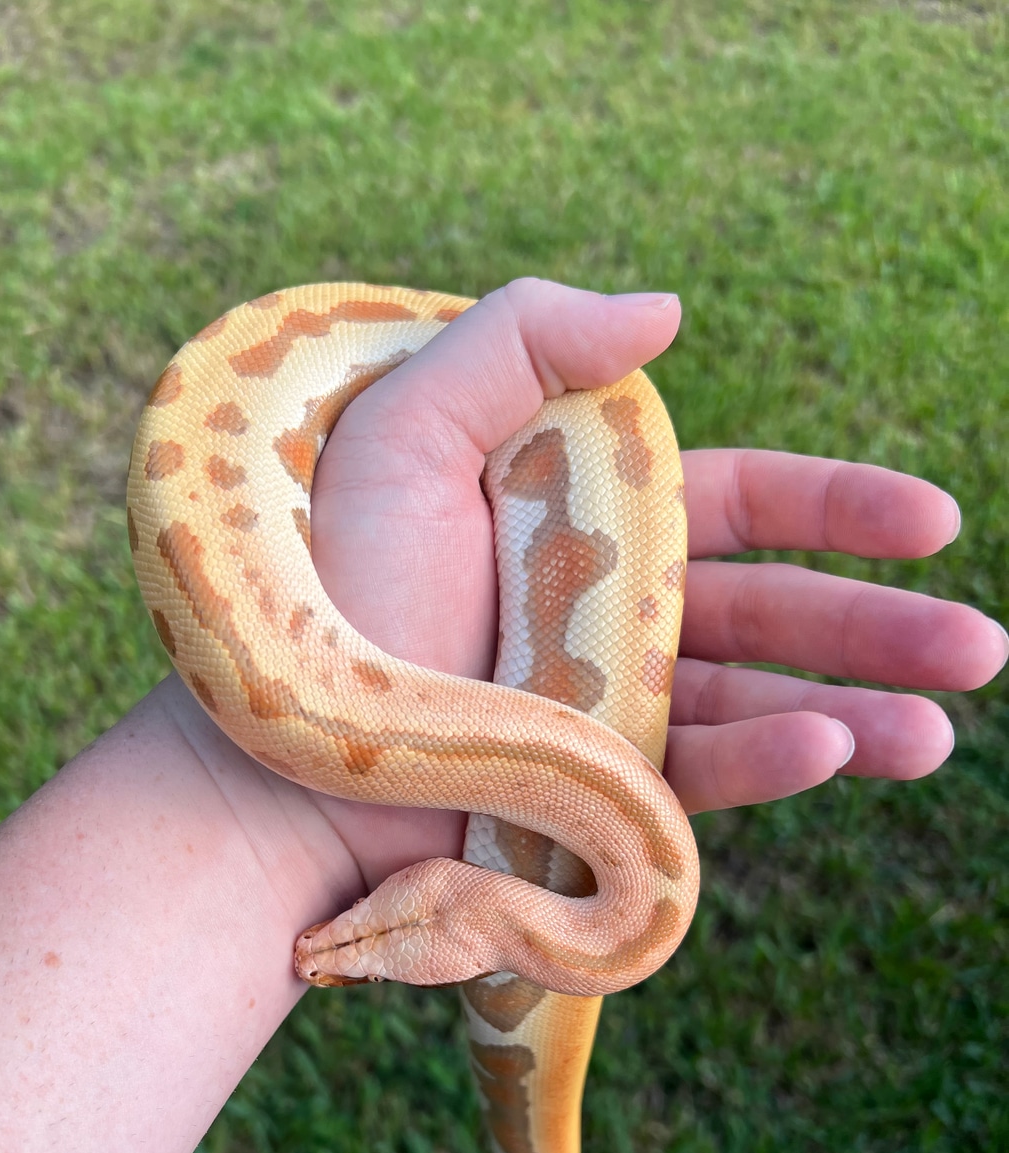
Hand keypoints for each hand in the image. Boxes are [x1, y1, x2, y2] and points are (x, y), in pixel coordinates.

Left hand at [300, 276, 1005, 887]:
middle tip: (983, 644)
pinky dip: (766, 761)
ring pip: (752, 699)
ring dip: (851, 711)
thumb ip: (522, 345)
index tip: (931, 522)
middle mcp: (600, 606)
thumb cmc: (324, 606)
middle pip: (769, 606)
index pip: (730, 501)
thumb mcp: (405, 435)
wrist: (274, 766)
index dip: (833, 508)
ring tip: (934, 731)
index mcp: (573, 514)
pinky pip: (695, 769)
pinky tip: (831, 747)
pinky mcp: (588, 785)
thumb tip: (668, 307)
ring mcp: (601, 704)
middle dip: (877, 623)